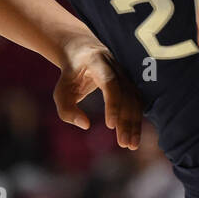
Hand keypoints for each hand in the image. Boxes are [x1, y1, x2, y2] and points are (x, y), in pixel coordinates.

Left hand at [52, 32, 142, 149]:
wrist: (83, 53)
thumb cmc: (70, 76)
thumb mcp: (61, 92)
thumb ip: (67, 110)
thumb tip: (85, 125)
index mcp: (97, 63)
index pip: (109, 83)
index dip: (112, 103)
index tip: (110, 125)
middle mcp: (116, 67)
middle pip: (125, 95)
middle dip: (126, 121)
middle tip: (124, 144)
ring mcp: (126, 75)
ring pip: (134, 100)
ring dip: (134, 124)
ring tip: (131, 145)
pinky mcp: (131, 83)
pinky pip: (137, 103)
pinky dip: (136, 120)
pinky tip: (134, 137)